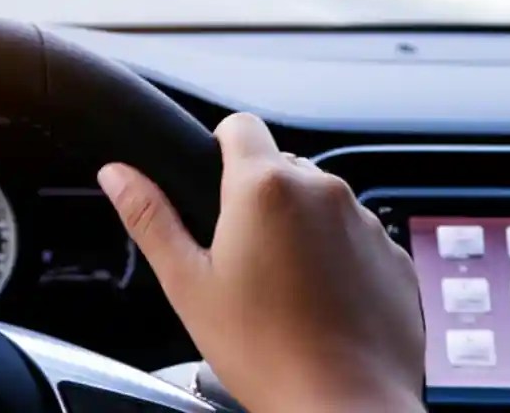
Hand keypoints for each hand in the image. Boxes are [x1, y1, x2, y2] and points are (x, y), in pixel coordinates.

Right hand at [98, 113, 423, 412]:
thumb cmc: (264, 351)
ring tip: (280, 288)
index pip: (239, 125)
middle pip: (279, 167)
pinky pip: (355, 238)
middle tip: (239, 258)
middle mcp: (322, 191)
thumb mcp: (186, 283)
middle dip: (257, 199)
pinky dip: (336, 259)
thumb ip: (149, 217)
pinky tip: (318, 304)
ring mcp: (365, 222)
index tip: (213, 187)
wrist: (344, 406)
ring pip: (319, 203)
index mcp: (264, 188)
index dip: (220, 148)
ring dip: (298, 228)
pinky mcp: (394, 255)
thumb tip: (116, 174)